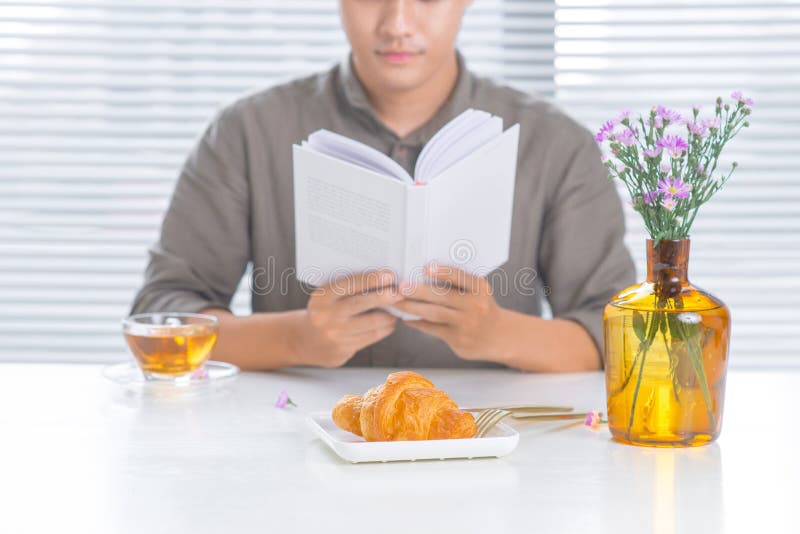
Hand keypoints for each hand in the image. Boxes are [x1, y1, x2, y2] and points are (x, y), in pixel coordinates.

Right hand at [293, 270, 402, 367]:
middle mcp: (327, 314)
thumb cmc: (326, 311)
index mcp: (322, 296)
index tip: (389, 275)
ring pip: (371, 322)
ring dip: (389, 315)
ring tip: (398, 308)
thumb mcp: (328, 297)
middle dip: (384, 296)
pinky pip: (372, 336)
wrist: (306, 340)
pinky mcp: (344, 348)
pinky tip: (390, 323)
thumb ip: (348, 288)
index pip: (350, 284)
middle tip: (400, 292)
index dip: (371, 279)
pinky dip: (385, 328)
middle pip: (362, 303)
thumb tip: (383, 279)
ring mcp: (335, 333)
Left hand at [391, 263, 508, 361]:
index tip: (425, 267)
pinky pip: (432, 328)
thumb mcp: (477, 291)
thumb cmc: (480, 307)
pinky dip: (417, 322)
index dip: (442, 271)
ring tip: (396, 302)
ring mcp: (466, 323)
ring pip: (434, 313)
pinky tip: (406, 318)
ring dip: (412, 307)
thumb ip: (458, 284)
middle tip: (401, 286)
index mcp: (479, 288)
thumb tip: (423, 273)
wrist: (498, 336)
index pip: (460, 276)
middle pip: (443, 296)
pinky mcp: (457, 339)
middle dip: (419, 291)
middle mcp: (475, 305)